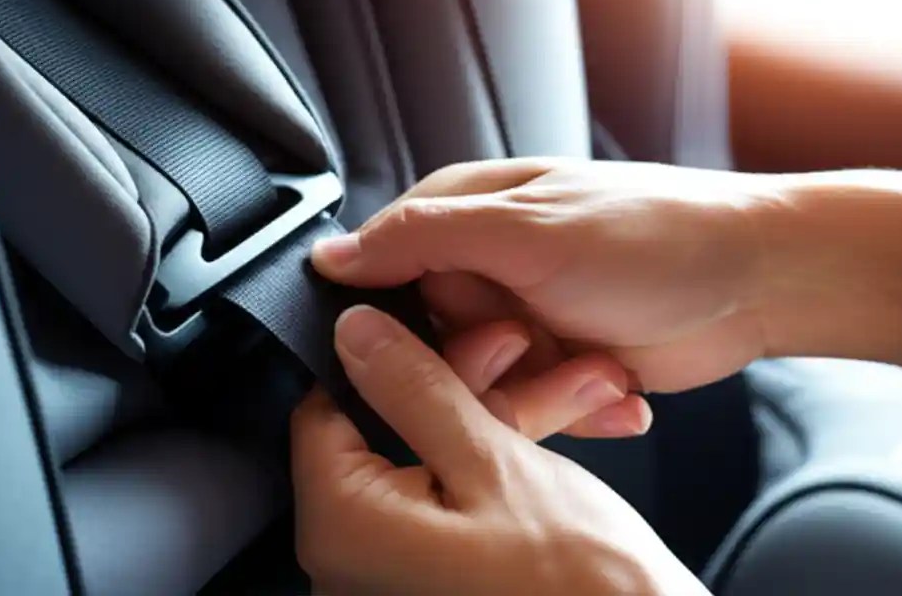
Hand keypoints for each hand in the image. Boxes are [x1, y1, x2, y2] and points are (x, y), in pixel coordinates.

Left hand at [292, 305, 707, 595]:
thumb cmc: (577, 586)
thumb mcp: (494, 462)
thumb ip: (415, 390)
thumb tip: (357, 333)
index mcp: (343, 531)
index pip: (324, 409)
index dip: (387, 357)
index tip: (445, 330)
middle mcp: (351, 563)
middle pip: (383, 432)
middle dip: (461, 383)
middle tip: (521, 349)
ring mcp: (394, 575)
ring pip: (429, 461)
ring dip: (495, 418)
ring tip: (568, 388)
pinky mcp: (434, 579)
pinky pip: (451, 502)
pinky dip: (497, 467)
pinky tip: (552, 432)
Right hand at [313, 158, 778, 394]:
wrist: (759, 282)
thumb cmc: (657, 235)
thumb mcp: (526, 230)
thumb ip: (421, 239)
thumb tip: (332, 254)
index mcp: (465, 216)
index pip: (380, 272)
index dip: (398, 317)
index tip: (436, 335)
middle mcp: (485, 269)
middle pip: (427, 344)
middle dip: (482, 366)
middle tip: (528, 348)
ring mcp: (520, 320)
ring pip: (477, 389)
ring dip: (540, 392)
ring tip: (595, 366)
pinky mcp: (555, 368)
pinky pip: (530, 411)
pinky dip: (575, 407)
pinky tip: (615, 384)